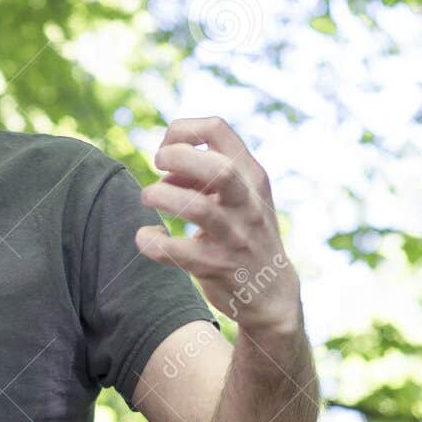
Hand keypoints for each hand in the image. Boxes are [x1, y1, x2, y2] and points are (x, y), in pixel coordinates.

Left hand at [135, 116, 299, 332]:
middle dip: (175, 158)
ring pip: (196, 208)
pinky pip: (175, 251)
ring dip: (160, 197)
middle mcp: (247, 202)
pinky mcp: (218, 267)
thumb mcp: (240, 195)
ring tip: (149, 199)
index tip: (168, 152)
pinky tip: (150, 238)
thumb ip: (207, 176)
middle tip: (158, 167)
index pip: (217, 128)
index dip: (180, 131)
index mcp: (251, 175)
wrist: (272, 292)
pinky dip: (151, 241)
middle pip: (215, 167)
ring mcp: (235, 236)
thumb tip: (166, 168)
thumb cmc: (245, 232)